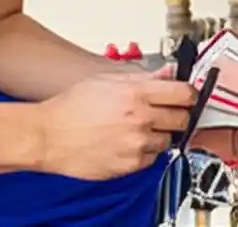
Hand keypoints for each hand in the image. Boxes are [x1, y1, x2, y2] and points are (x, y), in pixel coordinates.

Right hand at [35, 67, 195, 180]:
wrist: (49, 136)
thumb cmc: (71, 107)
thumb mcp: (106, 81)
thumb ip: (142, 77)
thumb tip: (167, 73)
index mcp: (136, 93)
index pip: (184, 93)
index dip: (188, 94)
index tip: (186, 96)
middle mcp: (140, 119)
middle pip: (182, 119)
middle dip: (177, 114)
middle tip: (164, 112)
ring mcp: (136, 144)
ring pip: (168, 141)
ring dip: (158, 134)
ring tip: (136, 128)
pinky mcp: (130, 165)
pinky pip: (152, 159)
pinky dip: (144, 151)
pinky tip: (126, 142)